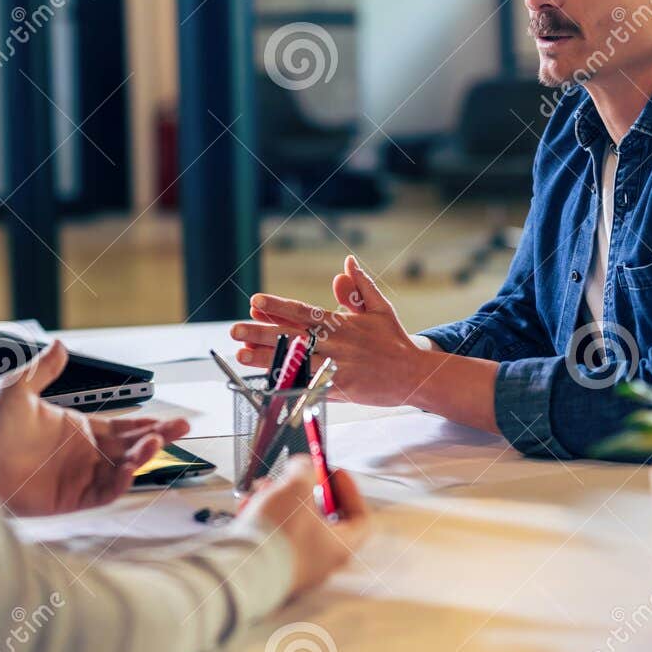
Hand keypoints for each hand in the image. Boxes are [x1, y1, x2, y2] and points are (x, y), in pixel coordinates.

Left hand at [0, 340, 189, 516]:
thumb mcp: (18, 388)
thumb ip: (43, 369)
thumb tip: (60, 345)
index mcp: (77, 428)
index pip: (122, 427)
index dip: (147, 423)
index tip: (170, 419)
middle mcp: (82, 453)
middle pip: (130, 447)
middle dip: (157, 438)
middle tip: (180, 428)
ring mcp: (79, 476)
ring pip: (122, 469)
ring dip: (141, 458)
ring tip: (152, 444)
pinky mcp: (71, 498)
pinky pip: (104, 492)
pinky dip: (120, 483)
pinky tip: (127, 468)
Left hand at [231, 255, 427, 407]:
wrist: (416, 374)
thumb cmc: (395, 341)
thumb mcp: (379, 308)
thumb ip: (359, 286)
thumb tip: (347, 262)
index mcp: (342, 323)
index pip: (303, 311)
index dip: (278, 306)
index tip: (255, 301)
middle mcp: (336, 343)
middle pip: (293, 335)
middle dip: (261, 331)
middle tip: (235, 329)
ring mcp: (338, 367)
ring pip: (296, 361)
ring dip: (267, 358)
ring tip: (241, 354)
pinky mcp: (343, 389)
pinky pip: (311, 387)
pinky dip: (291, 385)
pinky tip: (269, 384)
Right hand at [239, 457, 369, 597]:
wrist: (243, 569)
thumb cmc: (279, 535)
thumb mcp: (297, 487)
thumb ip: (305, 470)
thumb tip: (304, 465)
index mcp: (340, 547)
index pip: (360, 518)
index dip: (349, 492)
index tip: (334, 474)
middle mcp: (321, 562)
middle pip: (321, 518)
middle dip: (304, 492)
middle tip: (293, 478)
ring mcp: (294, 567)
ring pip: (292, 525)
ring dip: (278, 501)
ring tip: (262, 490)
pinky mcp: (270, 569)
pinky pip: (271, 538)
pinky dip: (262, 519)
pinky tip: (248, 508)